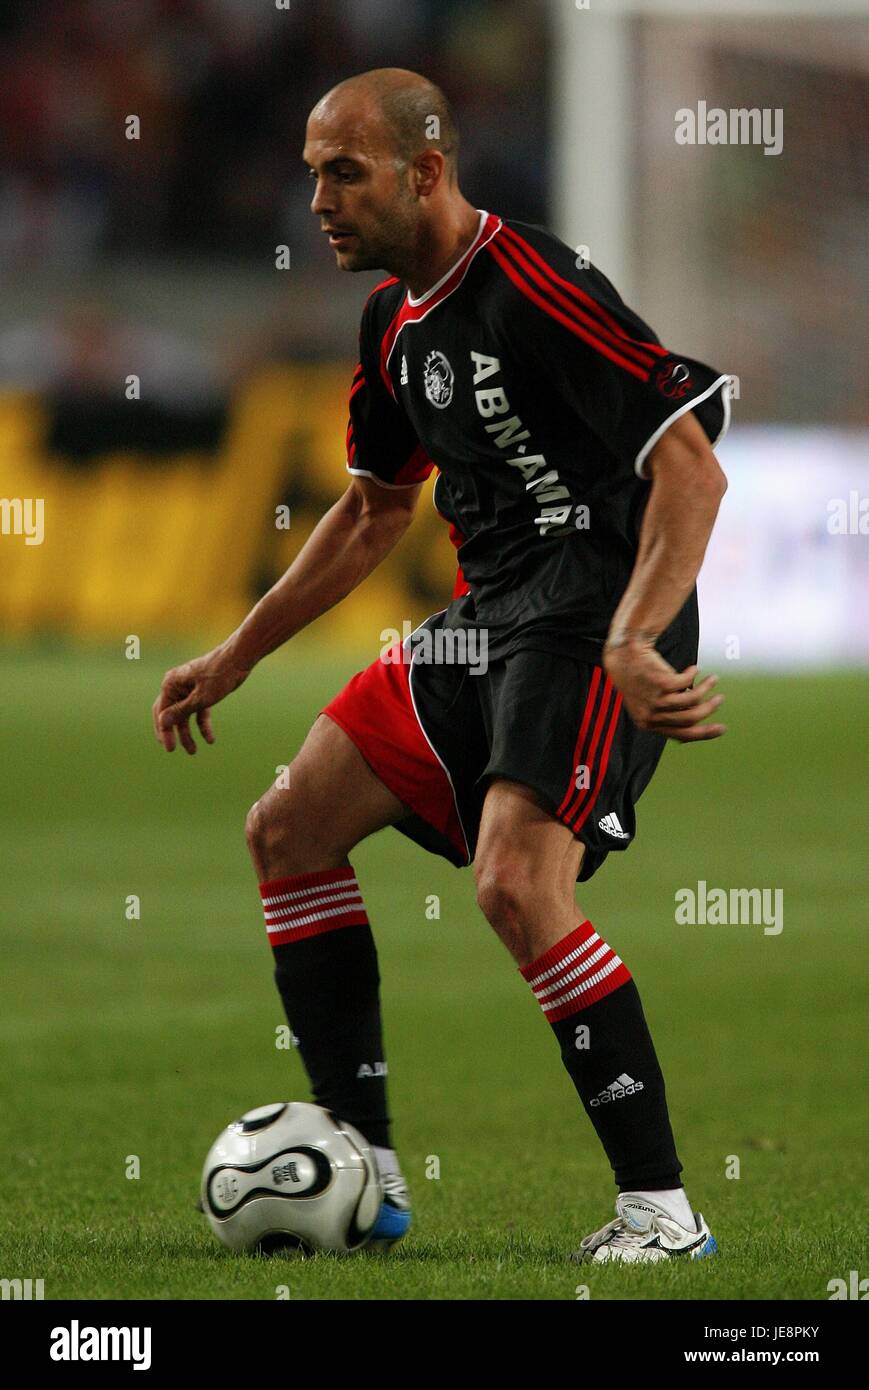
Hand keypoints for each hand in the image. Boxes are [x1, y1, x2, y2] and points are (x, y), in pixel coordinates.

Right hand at [152, 646, 250, 752]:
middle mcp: (177, 687)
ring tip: (193, 751)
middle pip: (170, 715)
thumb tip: (163, 722)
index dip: (164, 731)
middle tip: (174, 750)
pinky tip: (210, 740)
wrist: (239, 659)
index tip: (170, 748)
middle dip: (173, 733)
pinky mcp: (202, 693)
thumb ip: (182, 711)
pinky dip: (203, 725)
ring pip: (185, 716)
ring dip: (188, 733)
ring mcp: (189, 690)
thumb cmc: (219, 675)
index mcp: (171, 684)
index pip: (162, 712)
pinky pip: (199, 713)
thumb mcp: (201, 697)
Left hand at [602, 638, 725, 742]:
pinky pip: (687, 682)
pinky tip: (694, 668)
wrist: (622, 657)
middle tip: (719, 699)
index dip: (705, 733)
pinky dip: (693, 674)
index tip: (721, 728)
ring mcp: (656, 700)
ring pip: (692, 700)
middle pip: (691, 719)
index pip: (682, 735)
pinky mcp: (661, 684)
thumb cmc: (637, 680)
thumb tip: (695, 719)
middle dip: (709, 709)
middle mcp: (651, 716)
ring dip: (706, 689)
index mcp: (648, 725)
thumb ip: (668, 714)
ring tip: (712, 679)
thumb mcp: (648, 703)